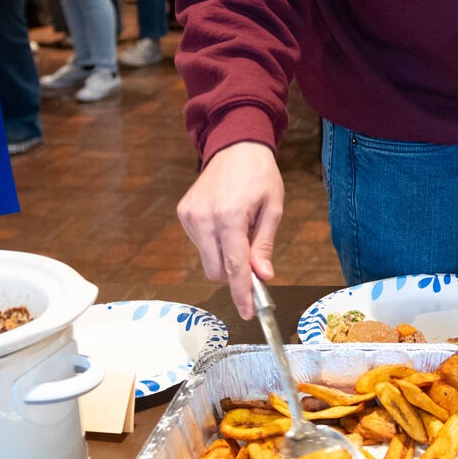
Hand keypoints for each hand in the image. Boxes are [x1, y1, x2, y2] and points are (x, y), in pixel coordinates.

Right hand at [177, 142, 282, 319]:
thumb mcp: (273, 208)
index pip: (234, 266)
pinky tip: (225, 223)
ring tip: (240, 230)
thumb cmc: (260, 176)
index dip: (242, 293)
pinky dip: (214, 244)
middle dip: (235, 275)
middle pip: (217, 270)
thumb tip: (262, 277)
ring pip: (207, 260)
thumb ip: (264, 244)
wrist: (235, 146)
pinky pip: (199, 244)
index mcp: (230, 217)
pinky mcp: (184, 213)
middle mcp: (204, 218)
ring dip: (224, 257)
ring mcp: (190, 216)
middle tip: (254, 264)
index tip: (248, 312)